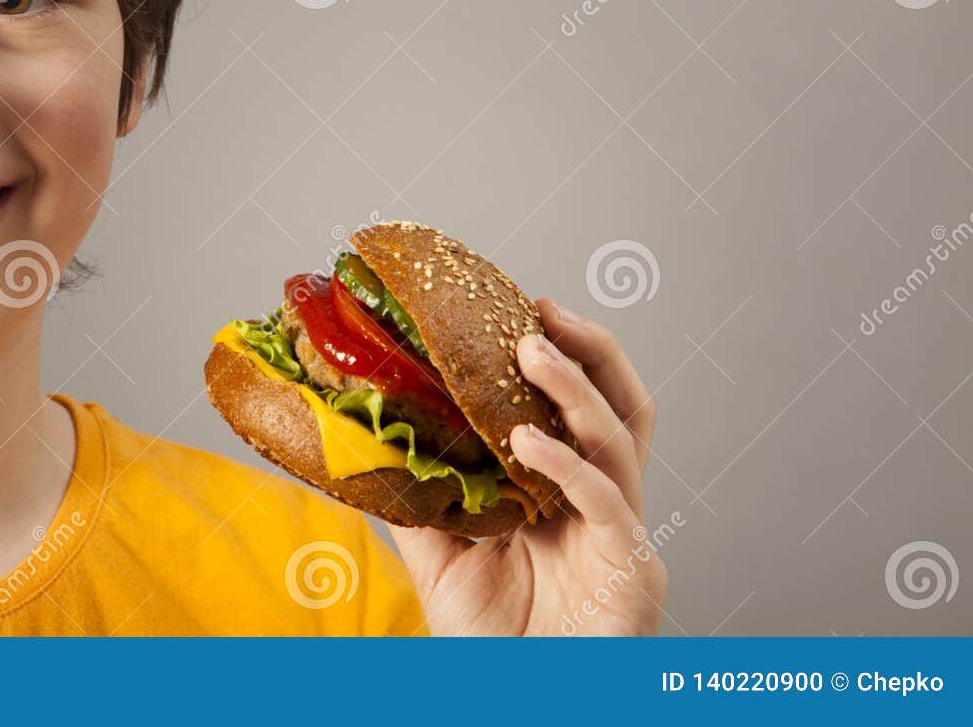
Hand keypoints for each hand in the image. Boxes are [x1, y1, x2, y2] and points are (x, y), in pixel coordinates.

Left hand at [390, 298, 666, 634]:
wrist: (516, 700)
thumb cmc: (492, 640)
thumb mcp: (438, 552)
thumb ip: (417, 495)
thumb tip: (365, 439)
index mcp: (566, 491)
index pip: (577, 407)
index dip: (560, 355)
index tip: (519, 309)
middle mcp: (603, 502)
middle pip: (623, 406)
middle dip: (591, 350)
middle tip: (544, 311)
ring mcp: (622, 534)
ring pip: (620, 439)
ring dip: (576, 389)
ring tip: (533, 351)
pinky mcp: (631, 570)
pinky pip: (608, 502)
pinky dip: (568, 464)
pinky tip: (528, 442)